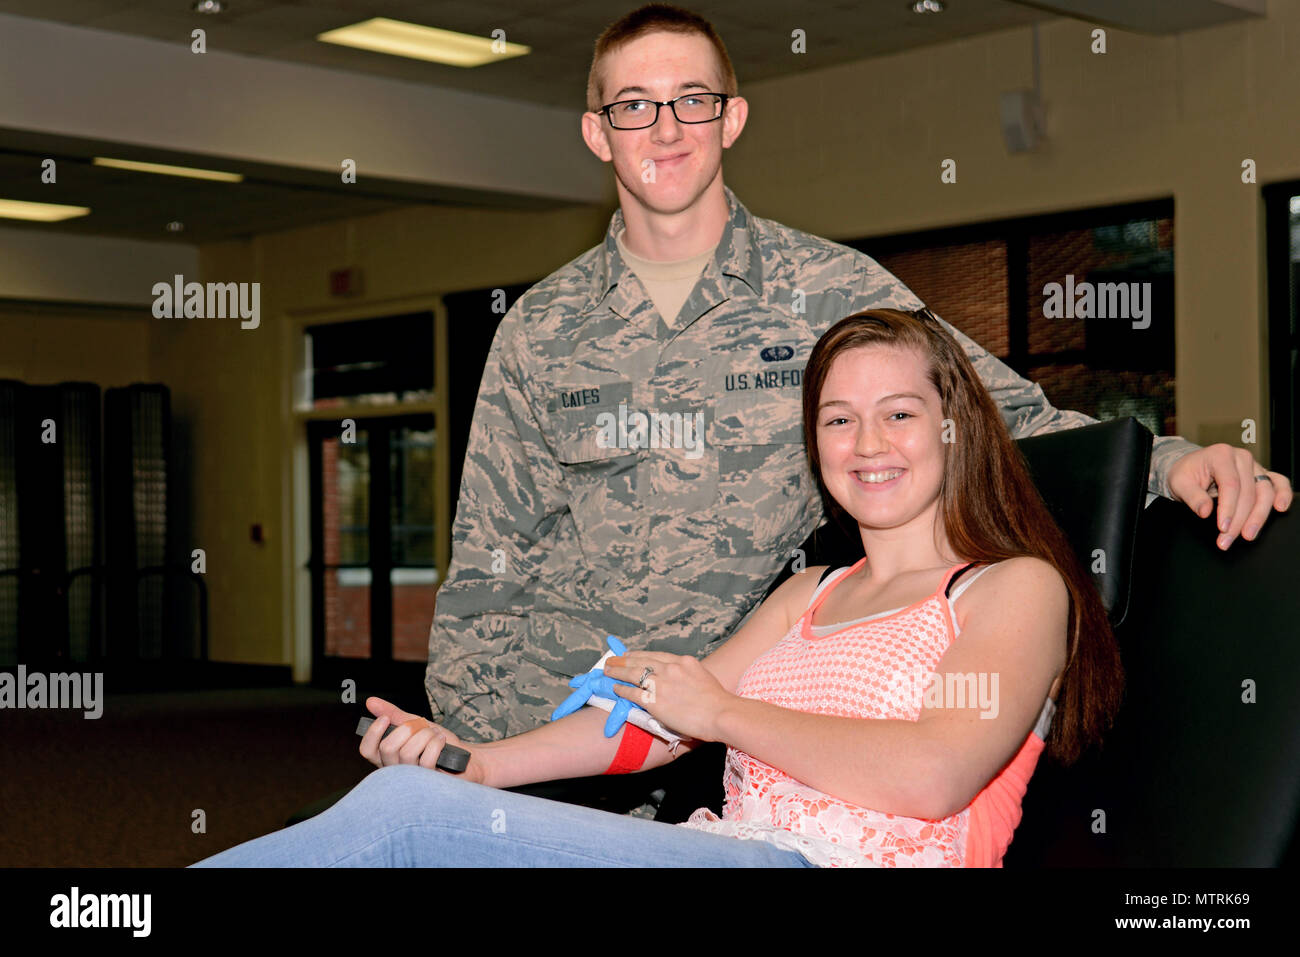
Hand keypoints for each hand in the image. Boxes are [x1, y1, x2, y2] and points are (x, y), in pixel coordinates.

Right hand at [359, 696, 484, 782]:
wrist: (466, 757)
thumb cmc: (438, 743)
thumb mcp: (415, 724)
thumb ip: (394, 714)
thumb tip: (370, 702)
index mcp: (388, 757)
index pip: (367, 750)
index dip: (373, 732)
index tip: (385, 718)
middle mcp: (396, 772)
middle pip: (388, 748)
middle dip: (408, 728)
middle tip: (422, 726)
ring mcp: (412, 779)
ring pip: (408, 752)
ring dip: (425, 735)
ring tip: (435, 735)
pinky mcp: (428, 782)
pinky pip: (427, 758)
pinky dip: (436, 743)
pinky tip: (442, 742)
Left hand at [604, 652, 731, 741]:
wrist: (721, 714)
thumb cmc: (718, 701)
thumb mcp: (704, 677)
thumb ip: (688, 675)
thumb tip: (679, 681)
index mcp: (683, 661)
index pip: (656, 656)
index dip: (640, 655)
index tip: (630, 655)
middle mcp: (670, 668)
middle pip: (641, 661)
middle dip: (624, 660)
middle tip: (612, 659)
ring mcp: (661, 684)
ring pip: (633, 674)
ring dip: (617, 671)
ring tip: (607, 670)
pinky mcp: (655, 701)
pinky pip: (633, 692)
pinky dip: (622, 689)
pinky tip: (615, 688)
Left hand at [1166, 444, 1291, 548]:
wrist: (1190, 467)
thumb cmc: (1185, 474)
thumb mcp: (1179, 483)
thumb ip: (1192, 497)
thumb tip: (1205, 512)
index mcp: (1221, 455)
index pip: (1230, 485)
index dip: (1228, 509)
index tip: (1222, 528)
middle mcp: (1241, 458)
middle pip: (1248, 492)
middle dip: (1240, 520)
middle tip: (1228, 540)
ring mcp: (1254, 466)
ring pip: (1265, 492)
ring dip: (1258, 517)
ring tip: (1248, 535)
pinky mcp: (1261, 474)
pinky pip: (1278, 483)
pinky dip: (1283, 494)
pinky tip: (1280, 508)